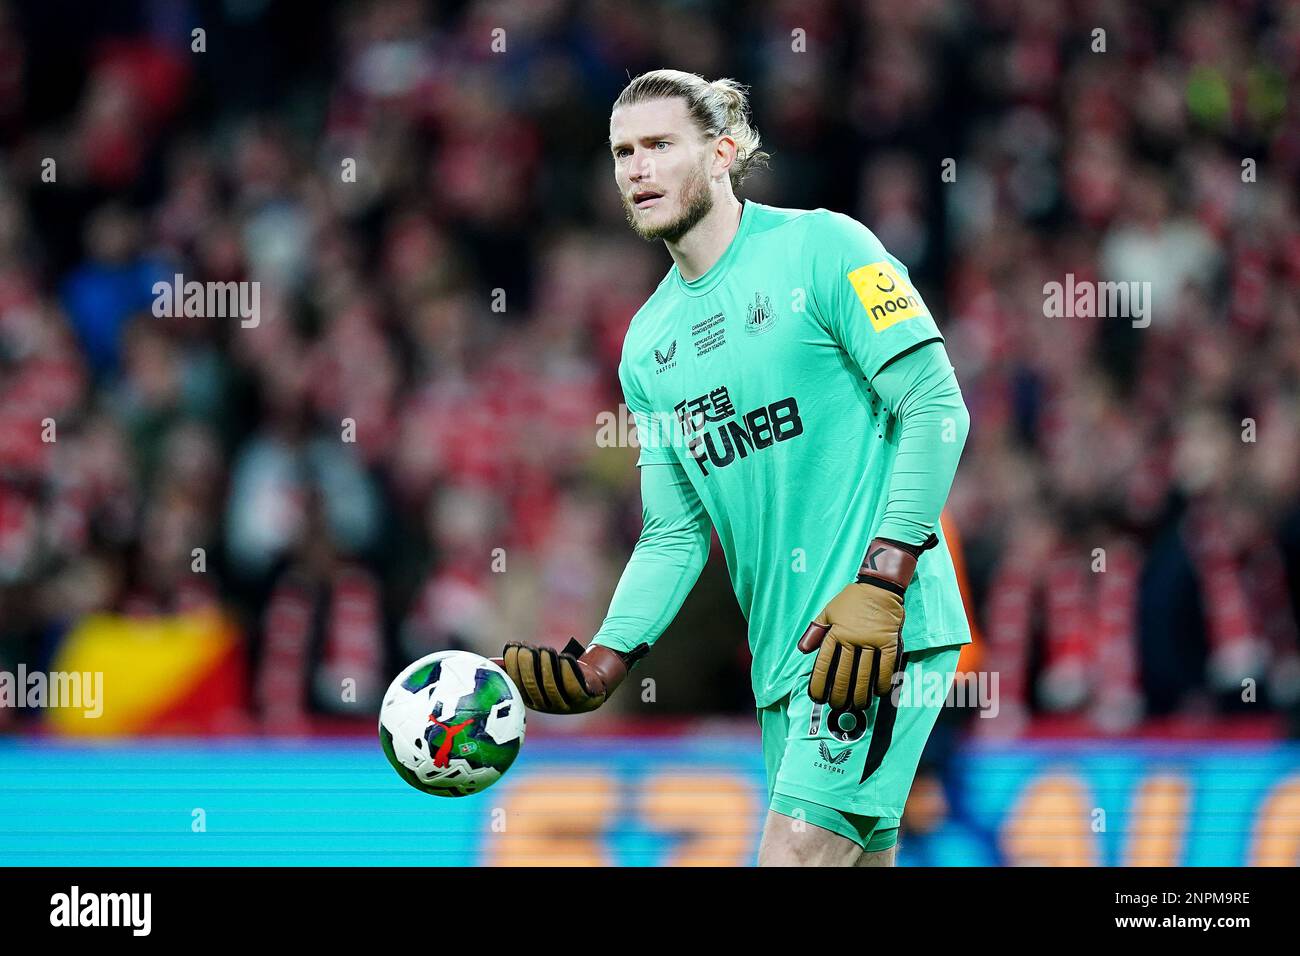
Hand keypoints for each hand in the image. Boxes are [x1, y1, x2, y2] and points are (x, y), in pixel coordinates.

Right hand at [494, 638, 646, 713]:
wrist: (597, 676)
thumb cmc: (562, 671)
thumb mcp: (538, 668)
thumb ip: (515, 666)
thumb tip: (488, 663)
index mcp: (533, 700)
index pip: (519, 686)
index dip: (514, 667)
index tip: (512, 647)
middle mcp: (549, 706)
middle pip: (535, 688)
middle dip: (529, 667)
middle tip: (527, 648)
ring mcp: (569, 705)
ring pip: (554, 687)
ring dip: (547, 667)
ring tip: (545, 649)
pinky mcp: (587, 699)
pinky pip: (575, 688)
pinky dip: (568, 673)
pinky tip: (564, 658)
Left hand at [798, 537, 930, 708]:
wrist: (879, 587)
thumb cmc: (852, 600)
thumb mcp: (828, 611)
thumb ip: (815, 631)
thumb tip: (803, 650)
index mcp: (835, 632)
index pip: (824, 663)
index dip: (819, 682)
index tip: (817, 696)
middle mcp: (852, 639)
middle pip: (844, 673)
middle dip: (839, 693)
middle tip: (837, 706)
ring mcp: (871, 641)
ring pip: (865, 674)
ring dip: (860, 693)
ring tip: (857, 706)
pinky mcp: (889, 641)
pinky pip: (886, 666)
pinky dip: (882, 682)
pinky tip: (878, 693)